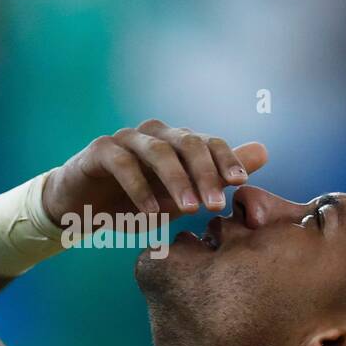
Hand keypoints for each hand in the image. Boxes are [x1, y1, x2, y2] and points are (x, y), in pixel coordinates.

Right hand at [42, 119, 266, 227]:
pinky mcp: (99, 151)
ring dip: (176, 181)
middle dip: (205, 173)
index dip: (226, 159)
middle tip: (215, 205)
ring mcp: (126, 139)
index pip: (209, 142)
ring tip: (189, 209)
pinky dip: (140, 188)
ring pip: (158, 151)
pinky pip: (123, 164)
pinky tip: (151, 213)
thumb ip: (216, 175)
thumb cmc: (135, 201)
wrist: (81, 208)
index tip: (241, 184)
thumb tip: (263, 152)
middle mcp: (154, 133)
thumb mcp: (180, 196)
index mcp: (177, 141)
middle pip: (187, 142)